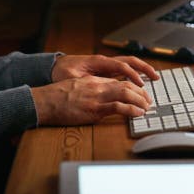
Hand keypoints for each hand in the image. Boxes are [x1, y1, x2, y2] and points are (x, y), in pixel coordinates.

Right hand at [30, 76, 150, 125]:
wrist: (45, 101)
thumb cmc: (57, 97)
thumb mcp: (76, 87)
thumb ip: (90, 89)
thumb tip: (101, 97)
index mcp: (95, 81)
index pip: (119, 80)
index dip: (133, 87)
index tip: (141, 93)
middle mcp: (98, 86)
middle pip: (127, 85)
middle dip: (141, 93)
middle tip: (148, 101)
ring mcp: (97, 97)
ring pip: (126, 93)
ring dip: (140, 100)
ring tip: (146, 107)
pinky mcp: (95, 109)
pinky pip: (118, 107)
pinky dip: (131, 109)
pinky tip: (138, 113)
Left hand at [51, 54, 159, 85]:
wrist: (55, 67)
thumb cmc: (62, 72)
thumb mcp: (72, 77)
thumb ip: (85, 81)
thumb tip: (96, 86)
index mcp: (99, 62)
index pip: (121, 66)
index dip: (132, 75)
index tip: (141, 84)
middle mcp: (105, 61)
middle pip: (130, 61)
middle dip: (144, 68)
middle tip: (156, 77)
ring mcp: (106, 65)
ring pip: (129, 64)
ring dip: (142, 70)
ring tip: (153, 77)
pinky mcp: (106, 70)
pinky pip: (124, 70)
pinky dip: (134, 74)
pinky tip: (140, 82)